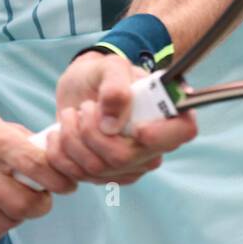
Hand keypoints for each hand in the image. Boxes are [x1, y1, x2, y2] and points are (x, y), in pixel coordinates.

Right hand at [0, 111, 76, 243]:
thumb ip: (21, 141)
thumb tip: (57, 161)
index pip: (36, 164)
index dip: (59, 180)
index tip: (66, 185)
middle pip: (24, 204)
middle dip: (41, 206)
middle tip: (41, 201)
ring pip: (6, 223)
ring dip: (16, 218)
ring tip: (10, 203)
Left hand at [47, 52, 197, 184]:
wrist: (81, 88)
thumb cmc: (102, 75)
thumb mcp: (109, 66)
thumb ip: (115, 86)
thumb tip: (112, 123)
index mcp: (166, 114)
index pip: (183, 131)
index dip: (162, 135)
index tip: (137, 128)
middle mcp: (153, 146)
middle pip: (124, 158)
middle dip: (91, 132)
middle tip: (85, 107)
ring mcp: (129, 166)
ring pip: (96, 169)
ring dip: (72, 137)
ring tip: (72, 114)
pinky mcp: (104, 177)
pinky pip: (76, 176)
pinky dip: (59, 153)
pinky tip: (61, 133)